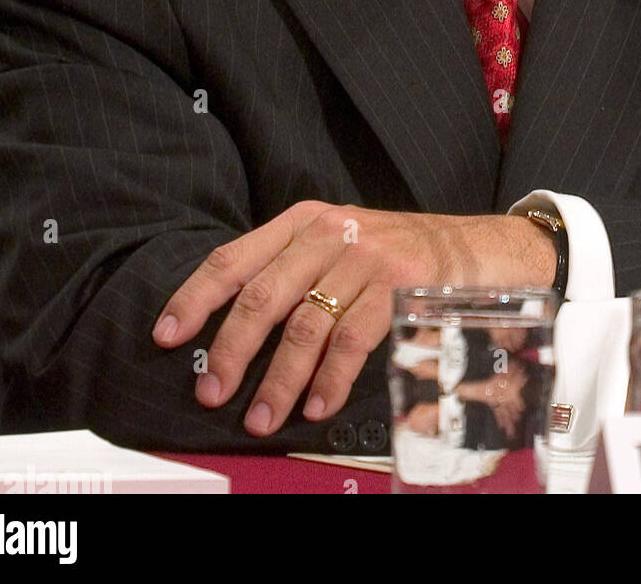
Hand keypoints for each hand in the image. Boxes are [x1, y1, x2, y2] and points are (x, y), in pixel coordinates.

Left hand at [151, 202, 556, 436]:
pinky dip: (329, 379)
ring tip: (262, 418)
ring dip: (278, 379)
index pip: (234, 258)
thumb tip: (227, 330)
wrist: (474, 246)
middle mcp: (330, 232)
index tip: (167, 337)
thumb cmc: (395, 254)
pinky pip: (352, 340)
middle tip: (210, 392)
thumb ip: (290, 271)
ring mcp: (366, 257)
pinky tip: (316, 405)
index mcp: (303, 221)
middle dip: (230, 351)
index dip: (195, 299)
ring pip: (305, 324)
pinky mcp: (399, 285)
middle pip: (262, 295)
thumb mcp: (337, 243)